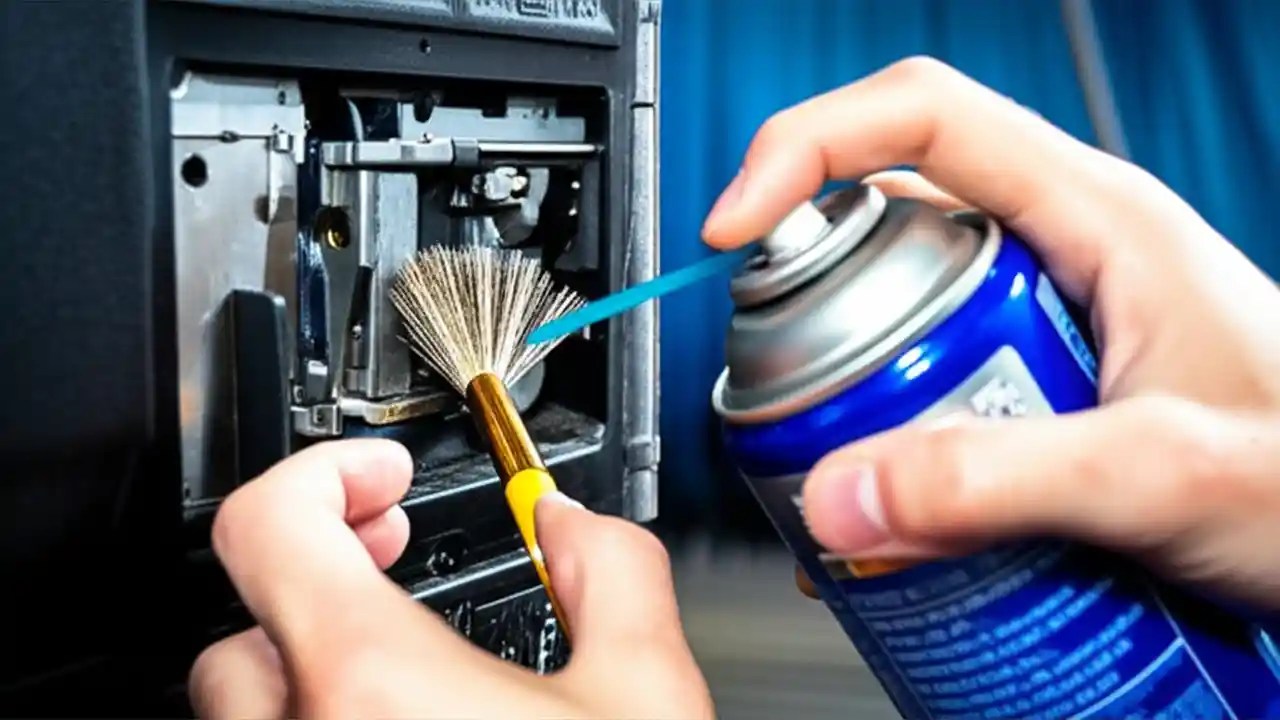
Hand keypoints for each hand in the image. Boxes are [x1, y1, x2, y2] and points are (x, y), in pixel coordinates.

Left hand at [188, 439, 712, 718]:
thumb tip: (571, 526)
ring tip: (406, 666)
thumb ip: (612, 575)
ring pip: (250, 716)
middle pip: (245, 629)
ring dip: (314, 669)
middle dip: (322, 577)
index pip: (269, 525)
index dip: (323, 473)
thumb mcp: (646, 699)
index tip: (380, 480)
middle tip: (391, 555)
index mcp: (375, 684)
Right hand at [703, 57, 1279, 609]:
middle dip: (821, 302)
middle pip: (891, 223)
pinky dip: (898, 442)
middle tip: (797, 389)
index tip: (735, 222)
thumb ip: (994, 484)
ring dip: (859, 390)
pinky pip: (940, 384)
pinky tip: (902, 519)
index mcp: (1093, 216)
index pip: (919, 116)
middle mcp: (1064, 251)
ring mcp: (1054, 318)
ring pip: (907, 316)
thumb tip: (839, 492)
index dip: (805, 148)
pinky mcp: (1050, 385)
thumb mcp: (1156, 472)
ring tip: (854, 472)